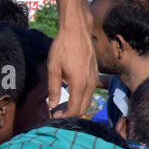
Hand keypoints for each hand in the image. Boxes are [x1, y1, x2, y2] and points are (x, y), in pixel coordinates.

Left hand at [47, 3, 97, 117]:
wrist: (77, 32)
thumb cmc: (63, 48)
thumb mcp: (53, 69)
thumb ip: (53, 89)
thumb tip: (52, 105)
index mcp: (79, 84)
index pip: (75, 109)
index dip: (65, 116)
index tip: (55, 116)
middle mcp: (90, 85)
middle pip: (84, 108)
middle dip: (71, 113)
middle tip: (57, 113)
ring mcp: (95, 80)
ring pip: (88, 101)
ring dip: (77, 106)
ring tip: (63, 105)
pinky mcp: (95, 75)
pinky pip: (90, 92)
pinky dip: (82, 98)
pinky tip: (71, 94)